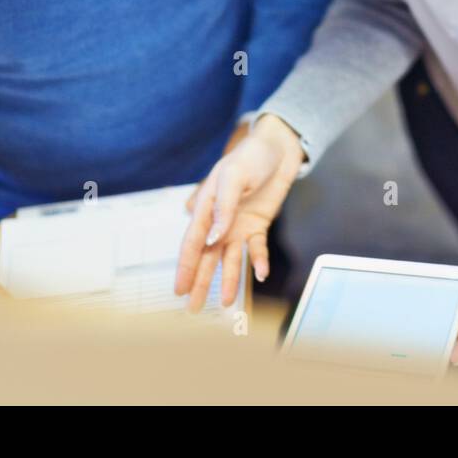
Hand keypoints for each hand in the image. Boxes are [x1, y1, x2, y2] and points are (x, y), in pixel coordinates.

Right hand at [175, 115, 304, 311]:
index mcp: (207, 208)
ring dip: (228, 280)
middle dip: (200, 283)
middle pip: (207, 258)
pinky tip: (260, 274)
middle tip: (193, 308)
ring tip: (226, 302)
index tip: (179, 290)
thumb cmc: (250, 156)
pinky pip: (256, 248)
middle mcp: (220, 221)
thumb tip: (213, 239)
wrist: (278, 148)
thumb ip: (224, 209)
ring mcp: (238, 225)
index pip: (193, 243)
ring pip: (230, 259)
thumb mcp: (233, 177)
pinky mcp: (258, 225)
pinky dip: (258, 261)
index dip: (185, 267)